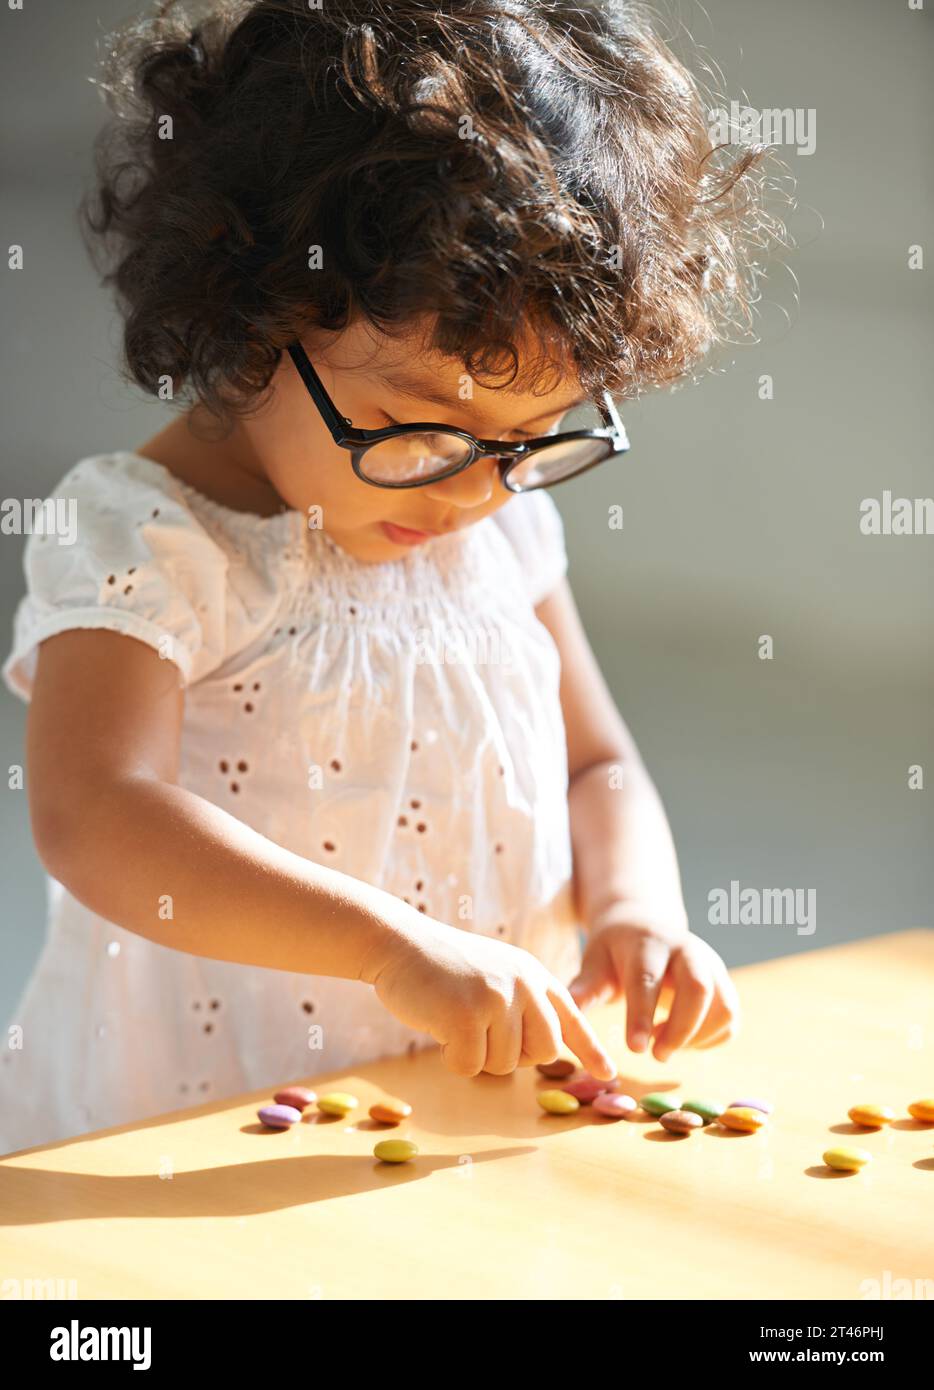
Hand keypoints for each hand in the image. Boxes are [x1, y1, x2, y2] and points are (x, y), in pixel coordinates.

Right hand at [364, 914, 616, 1080]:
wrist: (398, 943)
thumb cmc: (442, 967)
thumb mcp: (495, 974)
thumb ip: (523, 1003)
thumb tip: (548, 1050)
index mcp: (534, 974)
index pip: (571, 1017)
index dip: (590, 1049)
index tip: (608, 1072)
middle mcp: (524, 983)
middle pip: (543, 1052)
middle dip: (512, 1055)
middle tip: (481, 1032)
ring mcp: (497, 998)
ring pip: (504, 1065)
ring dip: (476, 1055)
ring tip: (455, 1017)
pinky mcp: (468, 1015)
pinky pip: (471, 1067)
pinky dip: (452, 1059)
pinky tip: (439, 1026)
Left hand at [568, 914, 739, 1061]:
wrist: (645, 926)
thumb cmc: (615, 951)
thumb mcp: (595, 961)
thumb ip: (585, 988)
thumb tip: (567, 1016)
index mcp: (648, 943)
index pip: (648, 978)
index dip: (642, 1014)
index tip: (634, 1049)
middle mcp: (687, 950)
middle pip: (698, 989)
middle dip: (680, 1029)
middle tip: (656, 1056)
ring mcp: (712, 965)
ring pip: (722, 1007)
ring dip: (695, 1037)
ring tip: (662, 1044)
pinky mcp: (724, 984)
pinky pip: (729, 1020)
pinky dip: (707, 1040)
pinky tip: (679, 1040)